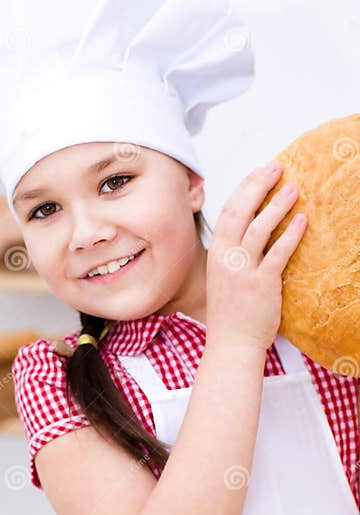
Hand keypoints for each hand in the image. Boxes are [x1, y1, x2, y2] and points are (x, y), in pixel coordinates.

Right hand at [205, 163, 306, 352]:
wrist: (232, 344)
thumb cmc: (230, 313)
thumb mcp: (224, 277)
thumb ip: (233, 254)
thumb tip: (252, 231)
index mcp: (216, 255)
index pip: (228, 212)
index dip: (244, 188)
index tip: (259, 170)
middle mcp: (226, 259)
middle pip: (240, 212)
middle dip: (258, 185)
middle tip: (277, 167)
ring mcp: (242, 271)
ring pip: (258, 228)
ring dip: (277, 205)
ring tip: (293, 188)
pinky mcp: (261, 285)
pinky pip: (278, 253)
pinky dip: (290, 234)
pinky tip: (302, 220)